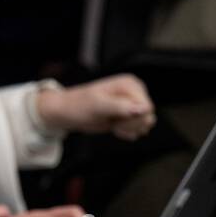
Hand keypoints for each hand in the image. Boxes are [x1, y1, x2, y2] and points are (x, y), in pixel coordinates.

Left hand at [36, 74, 154, 139]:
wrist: (67, 113)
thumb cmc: (78, 106)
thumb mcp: (98, 106)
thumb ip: (121, 107)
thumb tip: (143, 108)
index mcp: (130, 84)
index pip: (147, 107)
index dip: (133, 119)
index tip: (115, 119)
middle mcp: (134, 92)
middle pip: (148, 117)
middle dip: (130, 125)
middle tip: (112, 121)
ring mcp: (132, 104)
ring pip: (145, 124)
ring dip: (128, 129)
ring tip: (112, 123)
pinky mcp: (128, 115)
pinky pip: (138, 128)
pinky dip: (126, 132)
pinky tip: (114, 127)